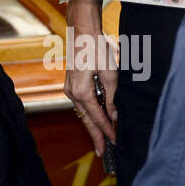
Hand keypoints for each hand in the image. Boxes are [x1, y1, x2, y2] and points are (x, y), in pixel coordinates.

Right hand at [63, 2, 116, 155]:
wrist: (82, 32)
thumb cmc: (96, 49)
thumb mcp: (110, 73)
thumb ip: (111, 96)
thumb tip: (114, 114)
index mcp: (82, 92)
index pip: (97, 117)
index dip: (107, 130)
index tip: (115, 141)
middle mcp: (72, 93)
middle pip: (86, 120)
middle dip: (95, 136)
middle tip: (102, 153)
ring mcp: (69, 89)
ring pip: (83, 112)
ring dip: (93, 125)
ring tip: (101, 139)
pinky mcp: (71, 84)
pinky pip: (81, 104)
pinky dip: (90, 112)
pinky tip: (97, 118)